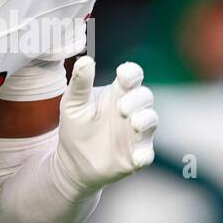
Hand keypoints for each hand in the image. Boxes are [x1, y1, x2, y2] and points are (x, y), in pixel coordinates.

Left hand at [53, 57, 156, 196]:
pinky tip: (137, 156)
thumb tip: (85, 60)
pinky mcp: (135, 155)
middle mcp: (130, 110)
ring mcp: (134, 133)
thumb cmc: (75, 128)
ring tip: (134, 123)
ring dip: (145, 120)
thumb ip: (80, 83)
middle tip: (121, 107)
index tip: (123, 74)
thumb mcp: (72, 103)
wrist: (71, 163)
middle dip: (137, 99)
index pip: (132, 76)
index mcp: (116, 93)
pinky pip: (147, 153)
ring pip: (151, 120)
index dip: (132, 73)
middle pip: (145, 96)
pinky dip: (144, 154)